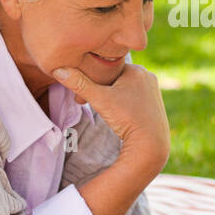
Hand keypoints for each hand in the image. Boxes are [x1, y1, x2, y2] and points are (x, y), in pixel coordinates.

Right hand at [53, 61, 169, 168]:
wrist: (150, 144)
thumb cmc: (126, 120)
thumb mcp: (99, 100)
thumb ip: (79, 84)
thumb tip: (58, 70)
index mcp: (136, 69)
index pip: (107, 69)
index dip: (93, 81)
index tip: (86, 95)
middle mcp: (147, 75)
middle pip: (116, 77)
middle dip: (103, 89)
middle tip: (97, 104)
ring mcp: (153, 89)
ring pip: (124, 87)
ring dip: (113, 96)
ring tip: (111, 111)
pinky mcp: (155, 103)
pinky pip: (134, 96)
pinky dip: (124, 102)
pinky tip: (122, 114)